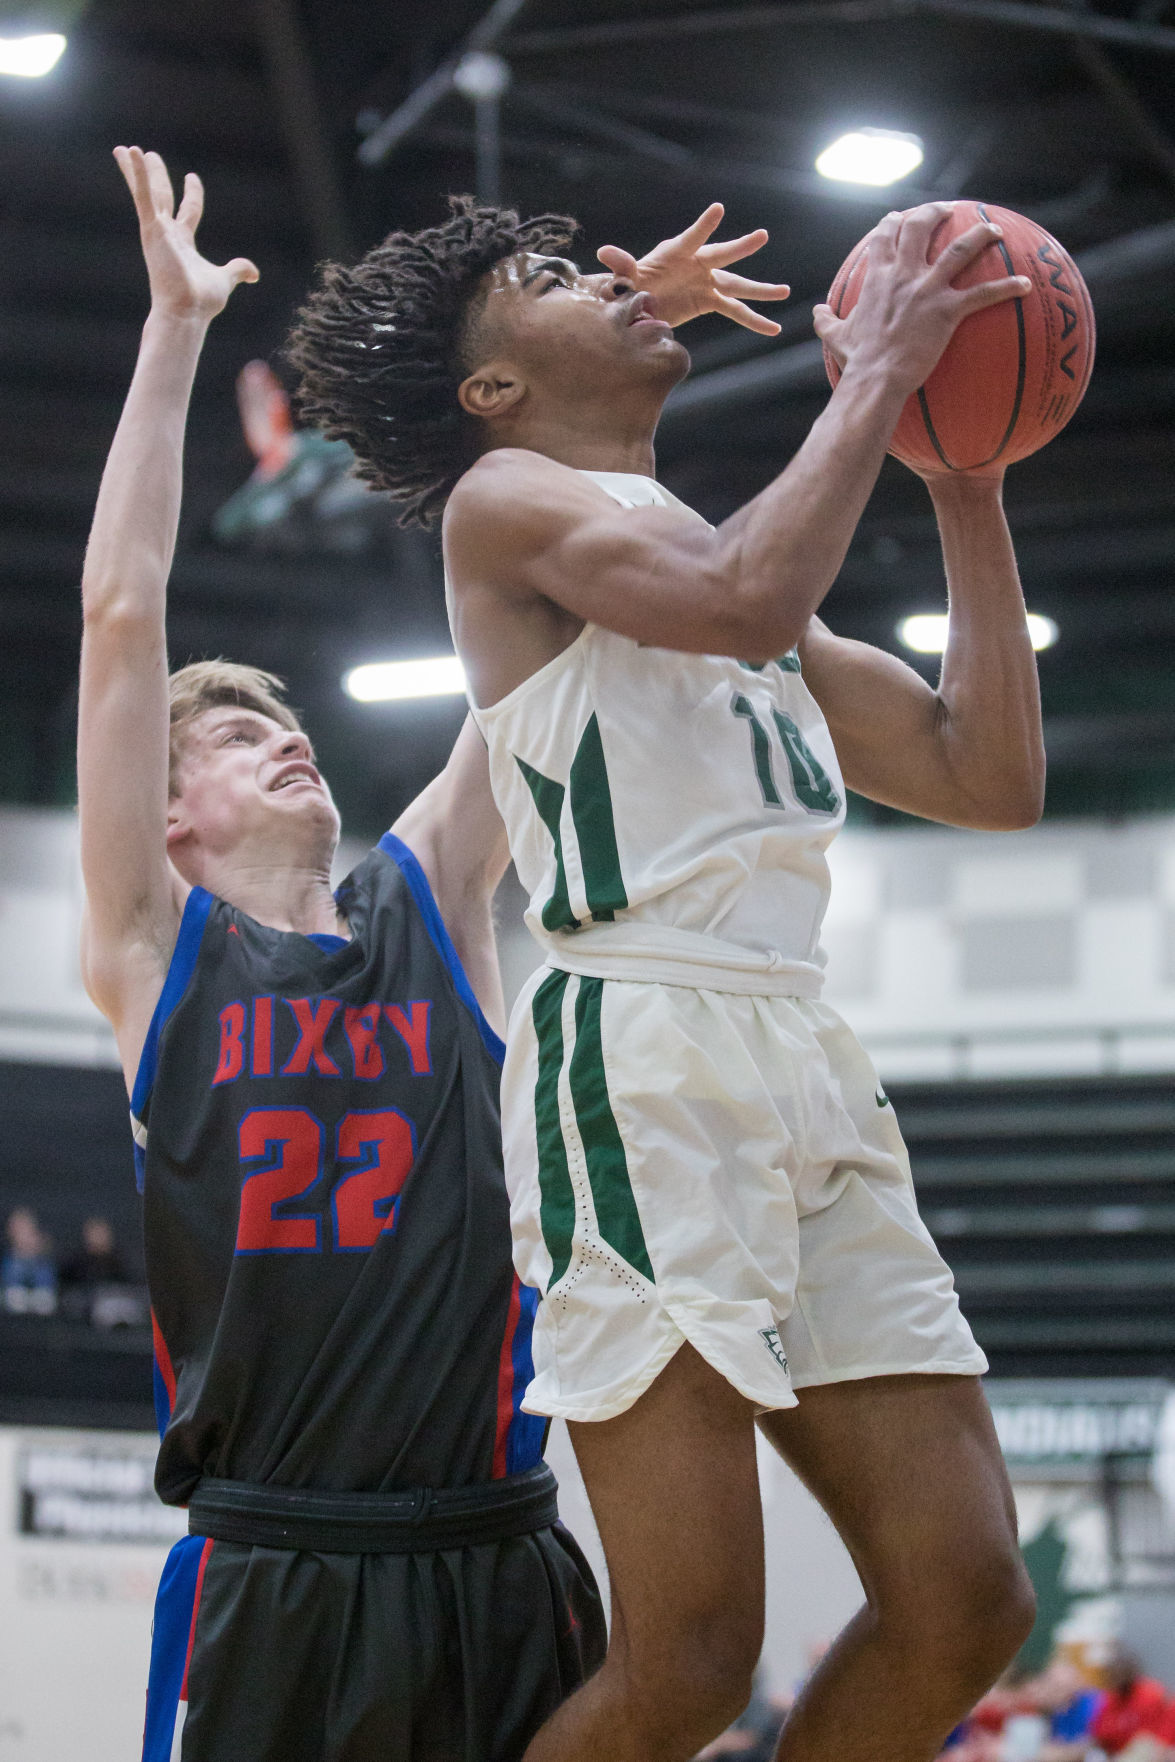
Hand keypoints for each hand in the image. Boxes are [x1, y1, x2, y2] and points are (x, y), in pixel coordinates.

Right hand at [114, 145, 258, 321]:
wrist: (186, 312)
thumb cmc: (200, 302)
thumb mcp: (225, 280)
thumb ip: (237, 270)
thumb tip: (254, 273)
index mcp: (182, 243)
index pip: (189, 211)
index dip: (192, 193)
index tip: (192, 176)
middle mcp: (166, 234)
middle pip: (161, 196)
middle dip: (155, 176)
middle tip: (147, 154)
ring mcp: (157, 230)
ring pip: (146, 192)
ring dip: (137, 170)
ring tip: (128, 149)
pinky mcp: (151, 229)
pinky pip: (142, 195)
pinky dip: (136, 173)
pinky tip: (131, 152)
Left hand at [596, 202, 789, 335]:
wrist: (635, 302)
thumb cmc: (630, 283)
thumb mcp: (625, 277)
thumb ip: (621, 266)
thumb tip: (604, 252)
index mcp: (676, 252)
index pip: (691, 237)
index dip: (703, 226)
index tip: (718, 209)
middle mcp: (696, 263)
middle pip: (722, 255)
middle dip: (740, 247)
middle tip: (761, 236)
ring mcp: (706, 282)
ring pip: (738, 285)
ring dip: (761, 290)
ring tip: (785, 291)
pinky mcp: (709, 301)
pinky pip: (735, 311)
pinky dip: (754, 321)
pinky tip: (773, 330)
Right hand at [813, 204, 1028, 396]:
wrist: (874, 378)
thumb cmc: (856, 361)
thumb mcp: (835, 337)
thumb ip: (826, 320)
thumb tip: (816, 310)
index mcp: (878, 277)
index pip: (884, 235)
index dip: (893, 222)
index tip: (901, 217)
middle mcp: (904, 274)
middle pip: (921, 227)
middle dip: (935, 212)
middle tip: (949, 210)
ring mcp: (927, 289)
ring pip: (961, 249)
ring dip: (981, 235)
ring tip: (996, 230)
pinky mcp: (948, 311)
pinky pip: (984, 294)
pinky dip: (1007, 287)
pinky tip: (1025, 285)